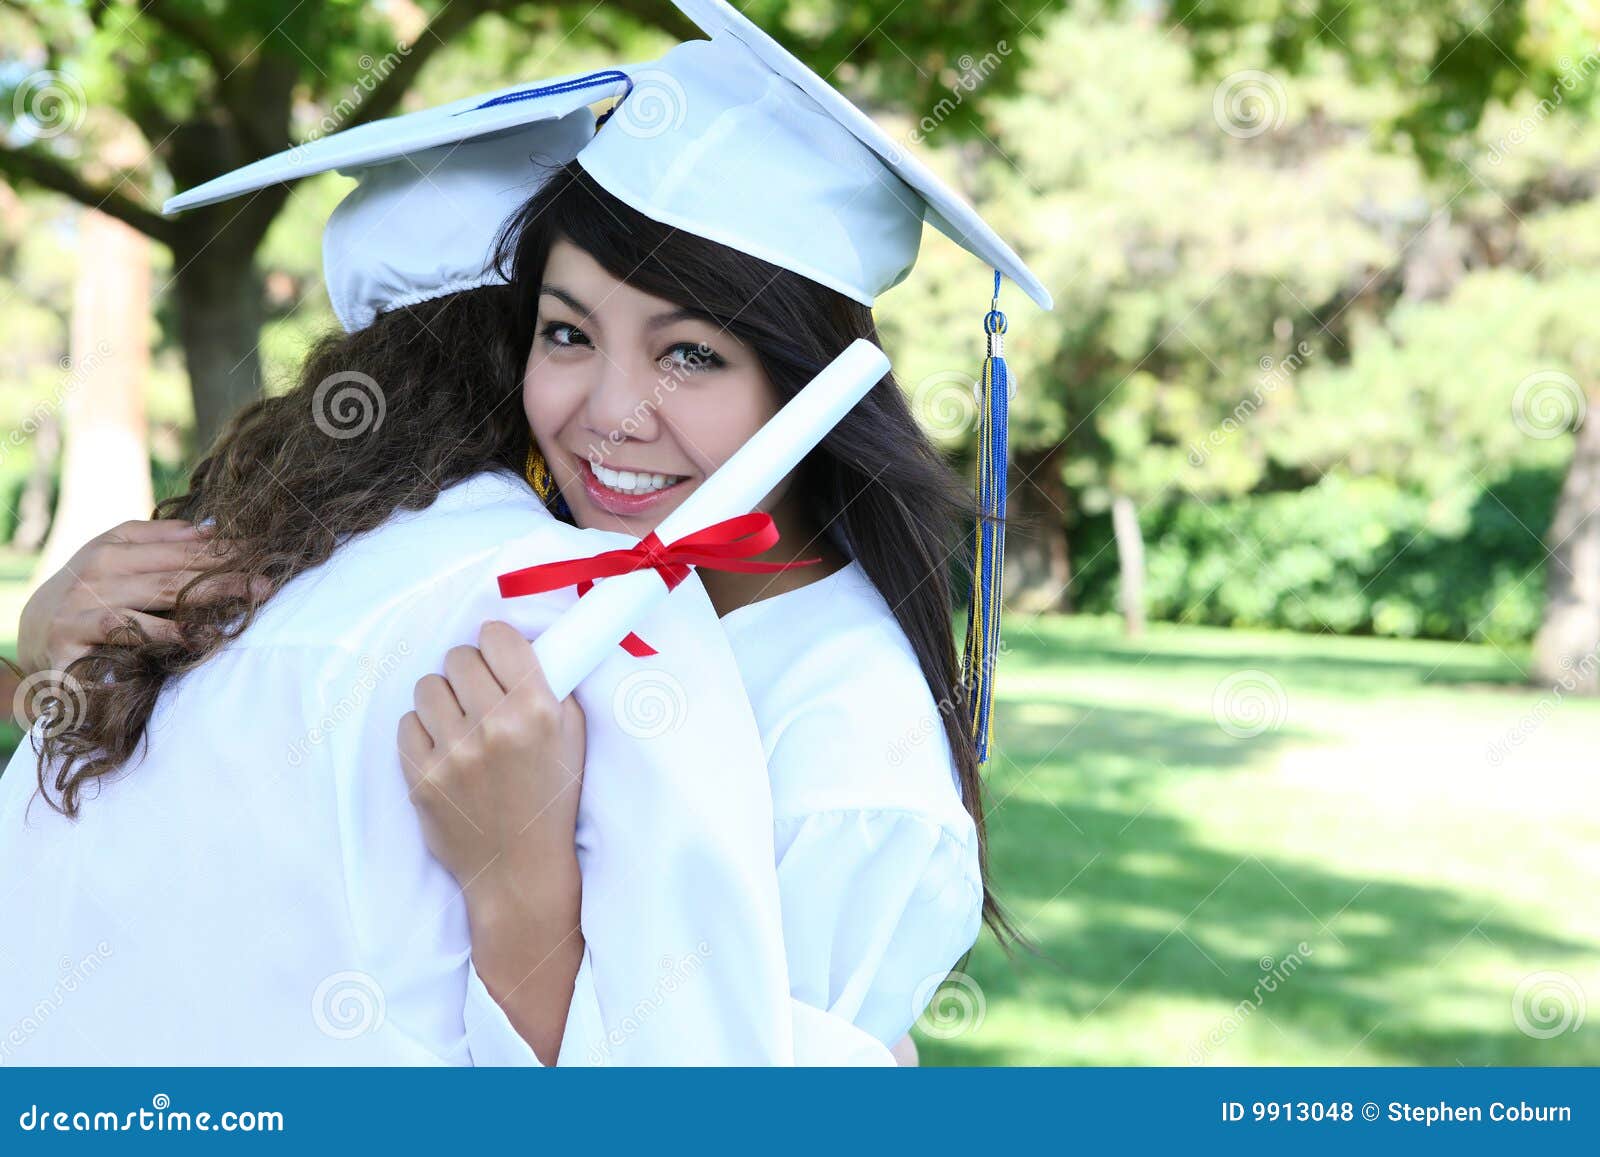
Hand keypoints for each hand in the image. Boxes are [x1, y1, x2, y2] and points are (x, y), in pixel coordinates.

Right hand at [16, 519, 257, 675]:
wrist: (35, 634)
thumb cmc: (91, 593)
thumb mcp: (118, 558)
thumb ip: (162, 541)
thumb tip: (213, 527)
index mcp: (114, 546)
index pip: (179, 547)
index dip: (223, 551)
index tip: (262, 555)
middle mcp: (99, 569)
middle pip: (174, 572)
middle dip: (225, 577)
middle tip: (265, 584)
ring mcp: (85, 601)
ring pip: (154, 597)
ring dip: (202, 601)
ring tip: (241, 605)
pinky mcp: (73, 635)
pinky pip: (123, 632)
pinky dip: (158, 634)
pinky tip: (191, 637)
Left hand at [398, 619, 584, 902]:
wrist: (519, 868)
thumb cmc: (549, 798)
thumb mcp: (571, 737)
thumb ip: (550, 686)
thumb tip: (518, 645)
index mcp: (537, 710)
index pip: (496, 636)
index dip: (496, 644)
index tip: (498, 659)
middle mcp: (494, 727)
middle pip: (458, 658)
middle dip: (470, 673)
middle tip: (480, 697)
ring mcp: (454, 754)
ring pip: (427, 687)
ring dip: (443, 700)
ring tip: (460, 725)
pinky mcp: (421, 777)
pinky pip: (407, 724)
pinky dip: (423, 733)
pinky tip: (445, 751)